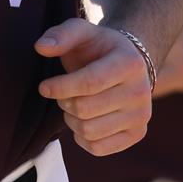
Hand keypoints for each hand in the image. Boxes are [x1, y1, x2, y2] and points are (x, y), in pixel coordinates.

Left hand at [36, 19, 153, 156]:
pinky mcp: (136, 134)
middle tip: (63, 94)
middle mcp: (141, 92)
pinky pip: (98, 148)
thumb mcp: (82, 32)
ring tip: (73, 105)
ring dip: (71, 120)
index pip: (89, 83)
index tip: (44, 87)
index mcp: (129, 63)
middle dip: (64, 102)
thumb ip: (61, 35)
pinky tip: (84, 120)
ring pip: (89, 131)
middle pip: (86, 109)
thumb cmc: (99, 49)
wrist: (127, 65)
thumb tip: (41, 47)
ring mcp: (141, 116)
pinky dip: (82, 138)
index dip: (61, 88)